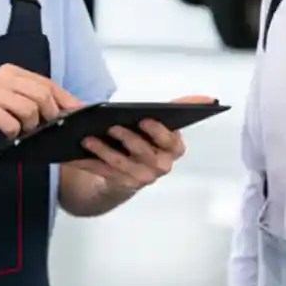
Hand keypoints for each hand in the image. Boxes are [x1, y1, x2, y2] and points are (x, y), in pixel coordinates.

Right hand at [0, 64, 83, 144]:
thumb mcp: (2, 98)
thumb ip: (27, 98)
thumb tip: (60, 108)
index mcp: (10, 72)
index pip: (47, 83)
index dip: (65, 99)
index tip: (77, 113)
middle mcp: (2, 78)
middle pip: (42, 95)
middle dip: (50, 115)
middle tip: (45, 128)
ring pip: (29, 109)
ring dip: (29, 126)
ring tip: (20, 131)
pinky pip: (8, 122)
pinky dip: (11, 131)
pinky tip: (5, 134)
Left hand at [65, 95, 213, 193]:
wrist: (129, 170)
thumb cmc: (145, 139)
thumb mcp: (160, 123)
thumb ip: (180, 108)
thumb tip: (209, 99)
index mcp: (174, 149)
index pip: (172, 142)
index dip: (159, 131)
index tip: (144, 118)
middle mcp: (161, 166)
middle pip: (146, 155)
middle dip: (129, 140)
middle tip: (111, 126)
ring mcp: (142, 179)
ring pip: (123, 166)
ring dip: (104, 152)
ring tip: (87, 138)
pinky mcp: (122, 186)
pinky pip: (105, 175)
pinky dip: (91, 164)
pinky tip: (76, 154)